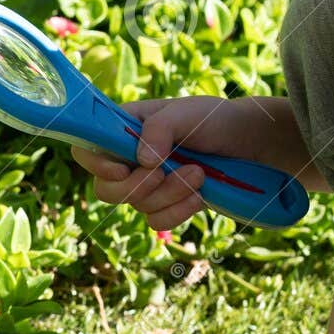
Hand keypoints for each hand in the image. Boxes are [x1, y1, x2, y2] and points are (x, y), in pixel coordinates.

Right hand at [72, 96, 254, 230]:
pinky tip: (200, 196)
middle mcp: (129, 158)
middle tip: (164, 172)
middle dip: (137, 186)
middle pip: (105, 189)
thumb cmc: (213, 120)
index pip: (86, 149)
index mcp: (124, 128)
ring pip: (137, 205)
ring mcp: (146, 184)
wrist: (247, 145)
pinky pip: (157, 221)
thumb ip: (160, 129)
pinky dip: (179, 211)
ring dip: (169, 194)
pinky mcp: (166, 205)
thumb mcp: (186, 113)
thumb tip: (142, 161)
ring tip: (199, 173)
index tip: (122, 169)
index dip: (96, 164)